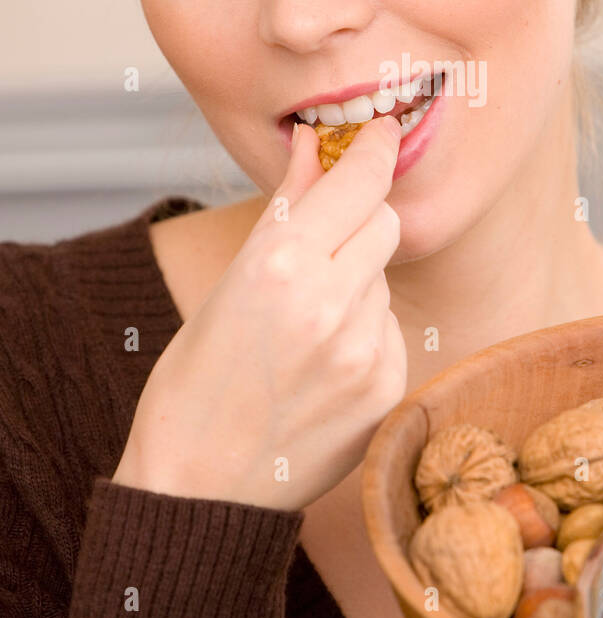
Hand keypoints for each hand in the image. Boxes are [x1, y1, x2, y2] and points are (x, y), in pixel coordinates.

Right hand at [112, 115, 405, 510]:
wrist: (198, 485)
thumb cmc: (197, 377)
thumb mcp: (229, 281)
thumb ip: (285, 207)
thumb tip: (314, 143)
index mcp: (280, 266)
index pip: (358, 181)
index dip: (373, 150)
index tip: (380, 132)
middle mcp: (330, 305)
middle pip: (385, 222)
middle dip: (359, 221)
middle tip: (321, 248)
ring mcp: (365, 352)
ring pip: (384, 278)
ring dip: (357, 284)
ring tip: (305, 329)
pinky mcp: (387, 390)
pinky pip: (390, 330)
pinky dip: (365, 333)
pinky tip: (321, 365)